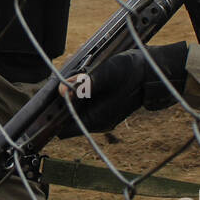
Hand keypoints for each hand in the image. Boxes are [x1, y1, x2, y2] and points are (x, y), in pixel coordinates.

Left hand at [55, 42, 189, 136]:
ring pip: (74, 108)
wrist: (154, 71)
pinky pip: (83, 102)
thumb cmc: (131, 72)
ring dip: (70, 94)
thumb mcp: (106, 74)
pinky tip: (83, 77)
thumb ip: (83, 84)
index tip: (46, 102)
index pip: (64, 128)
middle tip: (63, 82)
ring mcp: (100, 113)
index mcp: (96, 119)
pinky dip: (78, 92)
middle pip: (67, 116)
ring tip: (76, 77)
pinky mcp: (103, 105)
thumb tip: (62, 91)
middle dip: (61, 101)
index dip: (52, 117)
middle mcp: (97, 120)